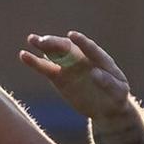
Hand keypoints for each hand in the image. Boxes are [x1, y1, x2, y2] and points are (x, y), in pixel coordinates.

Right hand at [18, 31, 135, 122]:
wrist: (106, 108)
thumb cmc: (117, 97)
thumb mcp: (119, 92)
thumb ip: (108, 82)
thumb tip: (94, 73)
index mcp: (100, 59)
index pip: (90, 48)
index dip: (82, 42)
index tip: (72, 35)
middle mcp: (83, 59)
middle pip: (68, 49)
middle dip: (56, 44)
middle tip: (44, 41)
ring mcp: (70, 67)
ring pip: (55, 54)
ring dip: (43, 46)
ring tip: (32, 39)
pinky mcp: (59, 77)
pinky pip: (45, 68)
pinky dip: (35, 62)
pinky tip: (24, 55)